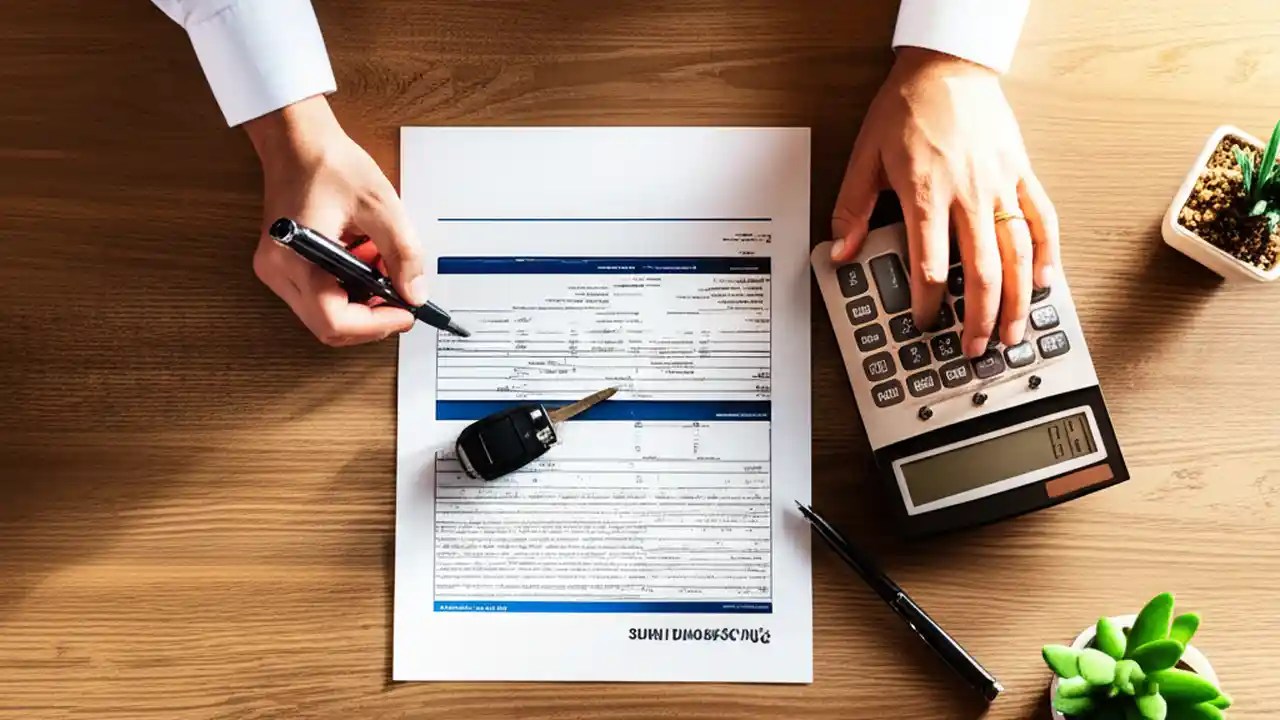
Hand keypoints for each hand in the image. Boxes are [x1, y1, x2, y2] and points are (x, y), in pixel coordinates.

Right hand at [244, 96, 425, 346]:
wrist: (298, 142)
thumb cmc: (330, 164)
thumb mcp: (381, 207)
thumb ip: (403, 254)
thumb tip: (415, 293)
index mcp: (298, 256)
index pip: (335, 319)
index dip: (376, 324)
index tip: (406, 313)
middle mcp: (278, 270)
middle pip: (328, 326)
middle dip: (371, 316)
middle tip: (400, 295)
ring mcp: (277, 271)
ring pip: (325, 315)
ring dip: (361, 301)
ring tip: (378, 263)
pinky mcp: (283, 267)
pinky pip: (319, 297)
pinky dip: (348, 289)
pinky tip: (362, 259)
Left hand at [831, 48, 1059, 356]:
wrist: (947, 67)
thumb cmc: (906, 108)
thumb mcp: (865, 156)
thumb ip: (851, 209)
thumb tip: (841, 253)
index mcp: (927, 194)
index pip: (930, 266)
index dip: (928, 304)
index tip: (923, 323)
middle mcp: (970, 194)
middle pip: (982, 273)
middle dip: (979, 319)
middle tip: (974, 349)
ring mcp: (1001, 186)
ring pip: (1018, 256)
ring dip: (1017, 301)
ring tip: (1012, 333)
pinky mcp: (1022, 174)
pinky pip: (1043, 221)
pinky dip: (1048, 255)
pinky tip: (1045, 284)